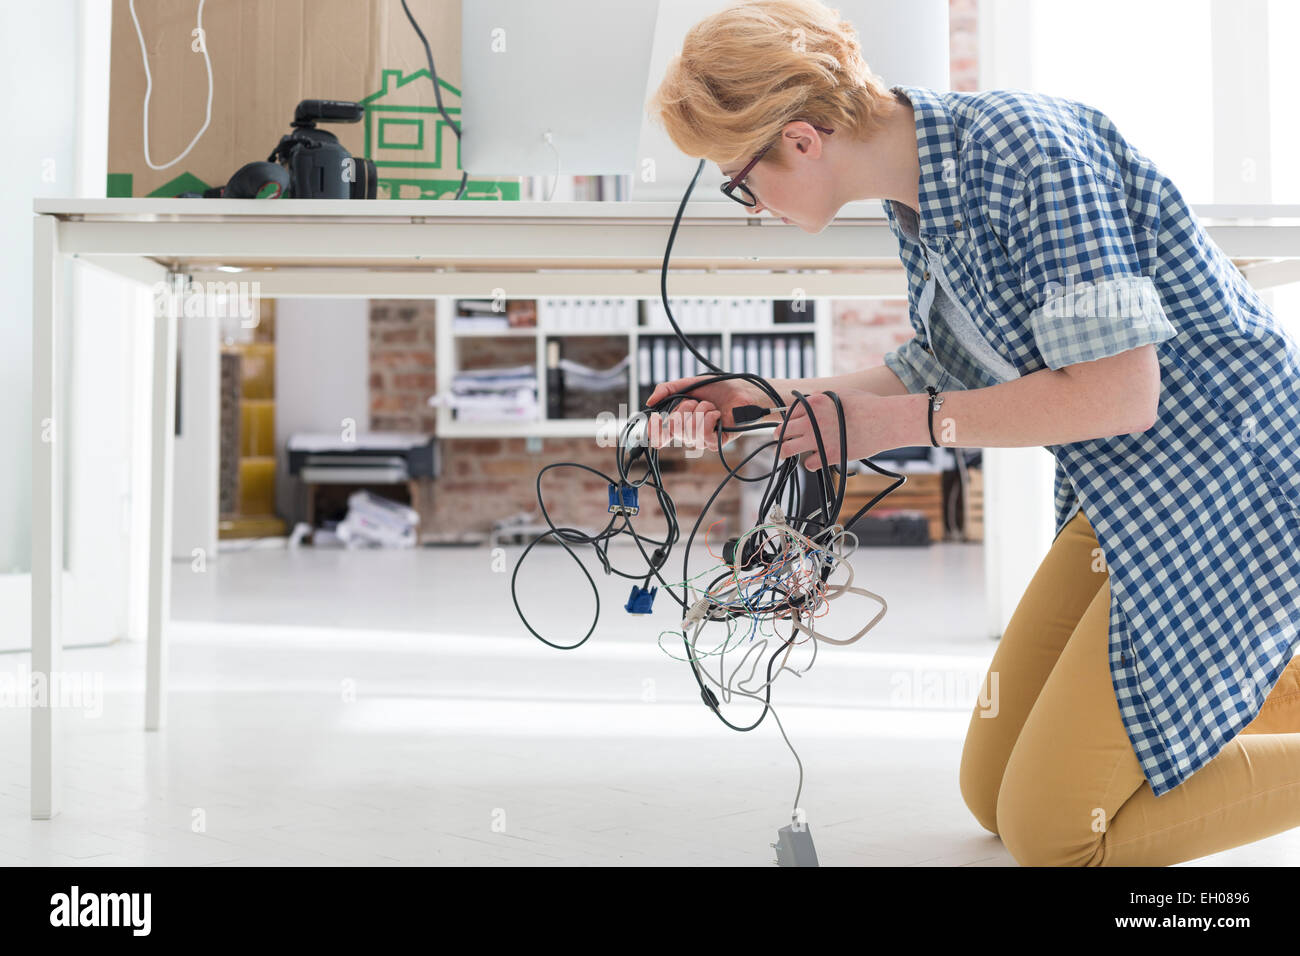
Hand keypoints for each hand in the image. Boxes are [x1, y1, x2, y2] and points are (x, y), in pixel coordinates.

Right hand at [644, 374, 771, 451]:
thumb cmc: (718, 389)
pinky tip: (717, 414)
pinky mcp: (716, 443)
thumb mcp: (689, 385)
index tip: (656, 418)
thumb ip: (667, 389)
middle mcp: (689, 433)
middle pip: (673, 428)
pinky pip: (703, 433)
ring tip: (711, 406)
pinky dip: (710, 417)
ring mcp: (702, 440)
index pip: (661, 434)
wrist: (742, 390)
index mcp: (680, 421)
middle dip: (683, 408)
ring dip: (701, 410)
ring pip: (688, 429)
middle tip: (696, 402)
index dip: (654, 430)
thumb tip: (649, 402)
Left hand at [775, 388, 898, 469]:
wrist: (885, 420)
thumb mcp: (840, 394)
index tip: (789, 424)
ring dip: (786, 451)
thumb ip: (822, 398)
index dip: (788, 419)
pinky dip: (811, 463)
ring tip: (787, 452)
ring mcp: (818, 439)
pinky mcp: (828, 455)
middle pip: (782, 431)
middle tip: (782, 439)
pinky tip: (816, 460)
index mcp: (814, 403)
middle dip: (780, 435)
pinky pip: (808, 464)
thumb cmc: (867, 405)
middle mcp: (812, 421)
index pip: (789, 412)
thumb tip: (810, 402)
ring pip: (787, 449)